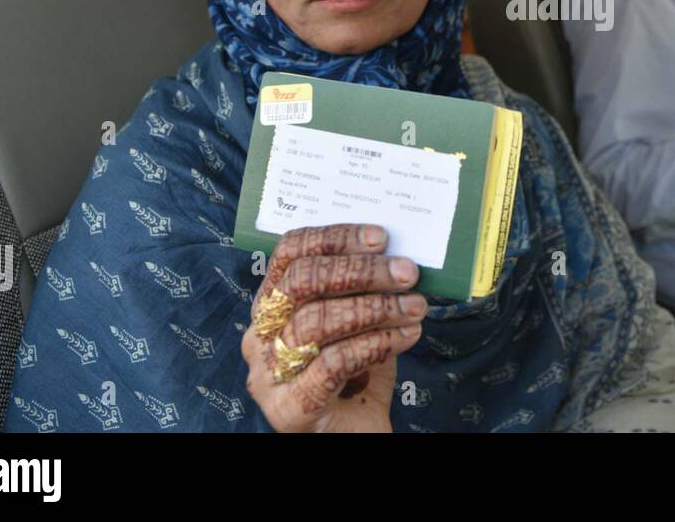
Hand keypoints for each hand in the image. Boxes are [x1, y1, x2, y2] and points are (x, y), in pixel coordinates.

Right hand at [242, 223, 426, 432]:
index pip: (289, 254)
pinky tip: (406, 337)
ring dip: (375, 308)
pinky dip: (376, 343)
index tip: (381, 236)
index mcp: (271, 305)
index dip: (335, 238)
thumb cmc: (356, 377)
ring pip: (316, 322)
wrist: (352, 438)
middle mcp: (259, 336)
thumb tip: (401, 256)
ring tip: (415, 308)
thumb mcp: (359, 323)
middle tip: (407, 272)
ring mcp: (269, 374)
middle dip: (360, 271)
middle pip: (301, 283)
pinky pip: (333, 363)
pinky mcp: (289, 409)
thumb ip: (366, 291)